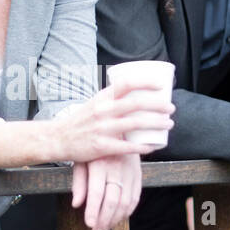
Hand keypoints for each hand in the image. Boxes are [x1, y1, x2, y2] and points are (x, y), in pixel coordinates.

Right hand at [50, 84, 174, 163]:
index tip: (161, 86)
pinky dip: (142, 147)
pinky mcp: (101, 146)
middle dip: (158, 105)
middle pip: (136, 104)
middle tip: (171, 108)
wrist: (58, 138)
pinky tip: (152, 147)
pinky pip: (127, 146)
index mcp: (102, 97)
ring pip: (135, 124)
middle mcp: (103, 110)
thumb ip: (113, 100)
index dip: (146, 82)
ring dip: (156, 124)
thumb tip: (137, 95)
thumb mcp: (94, 103)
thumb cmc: (80, 121)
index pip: (127, 83)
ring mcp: (102, 128)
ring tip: (169, 125)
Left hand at [70, 154, 141, 229]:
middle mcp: (117, 168)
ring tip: (105, 228)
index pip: (97, 192)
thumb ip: (79, 182)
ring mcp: (130, 172)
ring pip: (125, 202)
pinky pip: (135, 197)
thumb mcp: (81, 160)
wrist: (117, 132)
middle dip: (104, 219)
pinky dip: (127, 211)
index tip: (89, 224)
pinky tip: (118, 218)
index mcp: (100, 163)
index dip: (93, 210)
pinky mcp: (138, 175)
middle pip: (112, 200)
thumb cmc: (94, 148)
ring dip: (115, 219)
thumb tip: (76, 204)